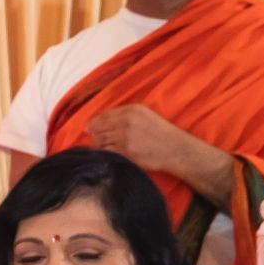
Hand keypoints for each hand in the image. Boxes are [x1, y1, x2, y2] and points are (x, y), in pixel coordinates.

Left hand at [86, 106, 232, 201]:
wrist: (174, 149)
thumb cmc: (160, 133)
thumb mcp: (145, 115)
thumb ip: (124, 116)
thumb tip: (98, 122)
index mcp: (131, 110)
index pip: (103, 115)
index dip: (94, 123)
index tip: (89, 128)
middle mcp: (127, 121)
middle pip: (99, 128)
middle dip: (95, 134)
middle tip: (97, 139)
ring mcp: (125, 137)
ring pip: (101, 140)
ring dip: (99, 145)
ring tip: (107, 147)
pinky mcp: (125, 152)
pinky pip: (106, 152)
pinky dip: (104, 153)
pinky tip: (110, 154)